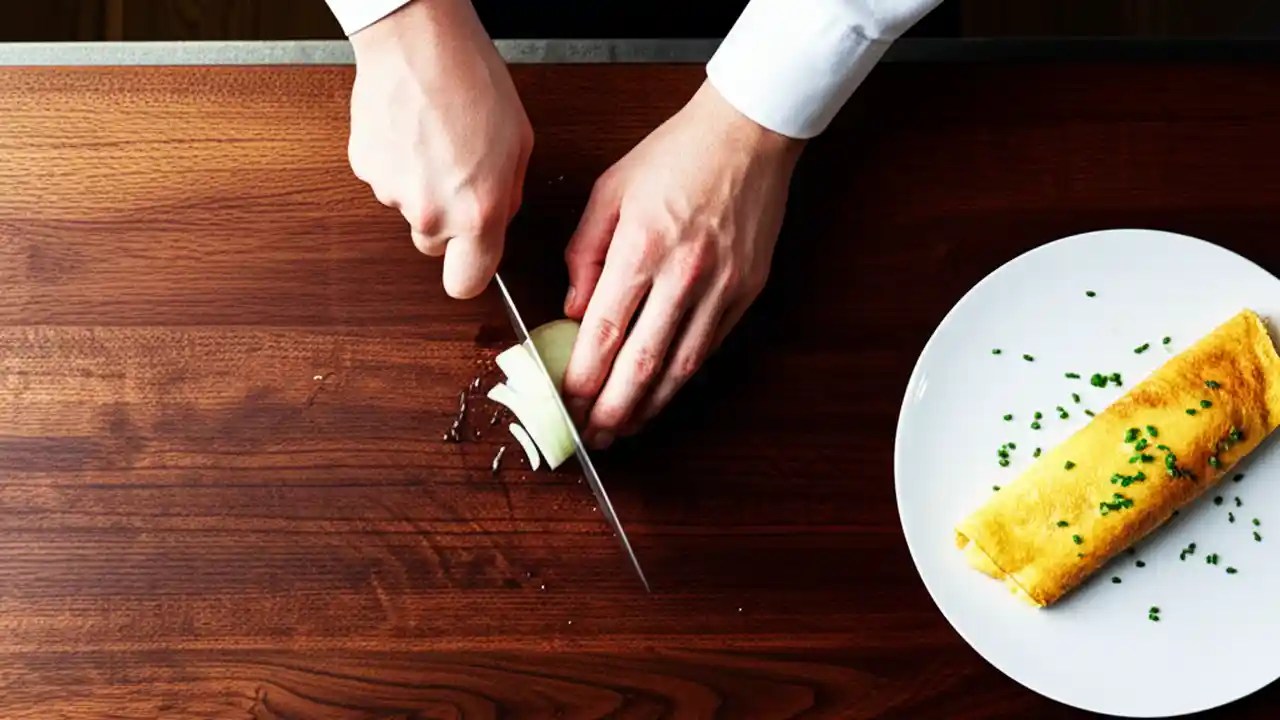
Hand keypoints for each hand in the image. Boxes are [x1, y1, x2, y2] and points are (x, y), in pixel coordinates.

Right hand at [346, 0, 531, 298]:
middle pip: (433, 247)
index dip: (467, 274)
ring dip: (422, 186)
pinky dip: (397, 163)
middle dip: (446, 223)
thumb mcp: (518, 145)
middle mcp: (432, 212)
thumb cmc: (472, 82)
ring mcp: (392, 193)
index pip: (464, 285)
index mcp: (477, 213)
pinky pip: (386, 181)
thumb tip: (497, 220)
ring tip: (436, 140)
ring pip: (409, 210)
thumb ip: (507, 196)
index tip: (470, 261)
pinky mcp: (365, 170)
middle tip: (457, 176)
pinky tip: (412, 131)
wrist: (418, 41)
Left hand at [562, 81, 804, 447]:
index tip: (565, 402)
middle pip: (642, 362)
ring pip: (681, 367)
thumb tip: (575, 312)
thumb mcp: (609, 191)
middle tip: (592, 436)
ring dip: (649, 406)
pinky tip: (660, 394)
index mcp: (642, 246)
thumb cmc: (676, 155)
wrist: (748, 135)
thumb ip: (584, 253)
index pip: (606, 331)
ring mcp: (722, 287)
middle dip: (612, 409)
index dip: (583, 378)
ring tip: (623, 428)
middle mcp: (684, 274)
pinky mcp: (746, 292)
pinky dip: (681, 379)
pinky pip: (708, 348)